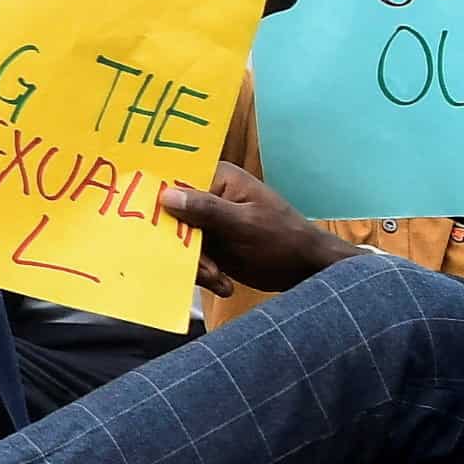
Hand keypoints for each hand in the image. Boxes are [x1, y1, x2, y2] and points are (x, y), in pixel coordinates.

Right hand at [162, 161, 352, 296]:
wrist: (307, 271)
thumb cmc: (283, 239)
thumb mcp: (244, 224)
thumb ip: (206, 209)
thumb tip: (165, 195)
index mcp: (218, 178)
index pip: (176, 182)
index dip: (161, 203)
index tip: (155, 227)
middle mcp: (209, 197)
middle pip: (174, 216)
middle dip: (185, 247)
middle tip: (207, 269)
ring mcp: (208, 223)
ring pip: (180, 242)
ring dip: (197, 266)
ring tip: (219, 280)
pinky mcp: (211, 247)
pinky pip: (192, 258)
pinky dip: (204, 275)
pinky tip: (223, 285)